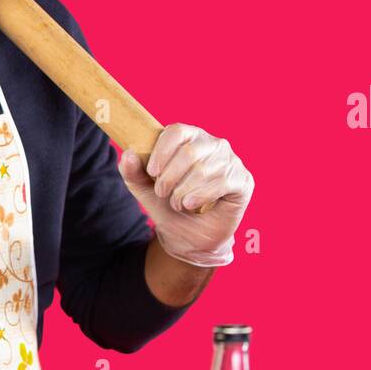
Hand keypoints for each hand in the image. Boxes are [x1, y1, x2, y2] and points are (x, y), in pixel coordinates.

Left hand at [118, 124, 253, 267]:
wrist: (188, 238)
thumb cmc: (168, 207)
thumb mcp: (144, 190)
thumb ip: (132, 171)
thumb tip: (127, 153)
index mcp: (190, 138)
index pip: (177, 131)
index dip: (162, 151)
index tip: (152, 172)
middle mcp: (213, 144)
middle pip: (189, 152)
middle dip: (169, 178)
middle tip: (163, 194)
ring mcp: (231, 161)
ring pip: (203, 170)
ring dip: (183, 192)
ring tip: (179, 203)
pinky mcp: (243, 180)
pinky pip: (222, 181)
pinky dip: (201, 196)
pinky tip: (193, 205)